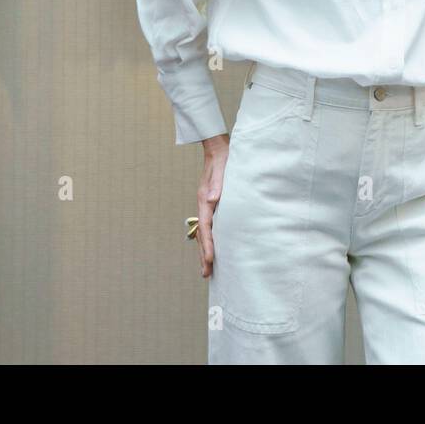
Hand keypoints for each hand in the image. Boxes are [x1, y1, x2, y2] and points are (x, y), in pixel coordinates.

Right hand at [195, 133, 229, 277]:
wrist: (218, 149)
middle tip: (206, 274)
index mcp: (205, 200)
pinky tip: (214, 245)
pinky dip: (209, 239)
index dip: (208, 245)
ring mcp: (206, 205)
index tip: (210, 260)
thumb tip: (213, 200)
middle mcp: (203, 205)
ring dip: (205, 249)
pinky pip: (209, 226)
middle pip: (201, 234)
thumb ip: (218, 186)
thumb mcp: (222, 171)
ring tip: (207, 267)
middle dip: (203, 254)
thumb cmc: (223, 160)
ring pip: (203, 232)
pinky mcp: (211, 204)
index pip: (206, 228)